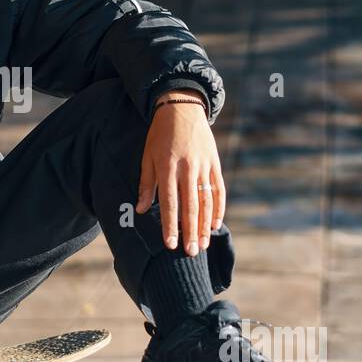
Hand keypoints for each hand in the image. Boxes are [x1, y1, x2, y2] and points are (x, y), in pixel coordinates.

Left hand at [135, 90, 225, 254]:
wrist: (182, 108)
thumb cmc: (159, 135)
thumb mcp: (147, 156)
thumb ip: (146, 184)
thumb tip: (142, 210)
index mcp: (168, 167)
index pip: (170, 203)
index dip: (170, 225)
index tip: (169, 245)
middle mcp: (188, 169)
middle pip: (191, 207)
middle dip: (190, 232)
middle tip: (190, 253)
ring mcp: (204, 167)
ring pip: (207, 201)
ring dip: (205, 225)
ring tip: (203, 244)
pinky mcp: (215, 164)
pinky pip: (219, 190)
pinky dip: (219, 208)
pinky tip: (215, 224)